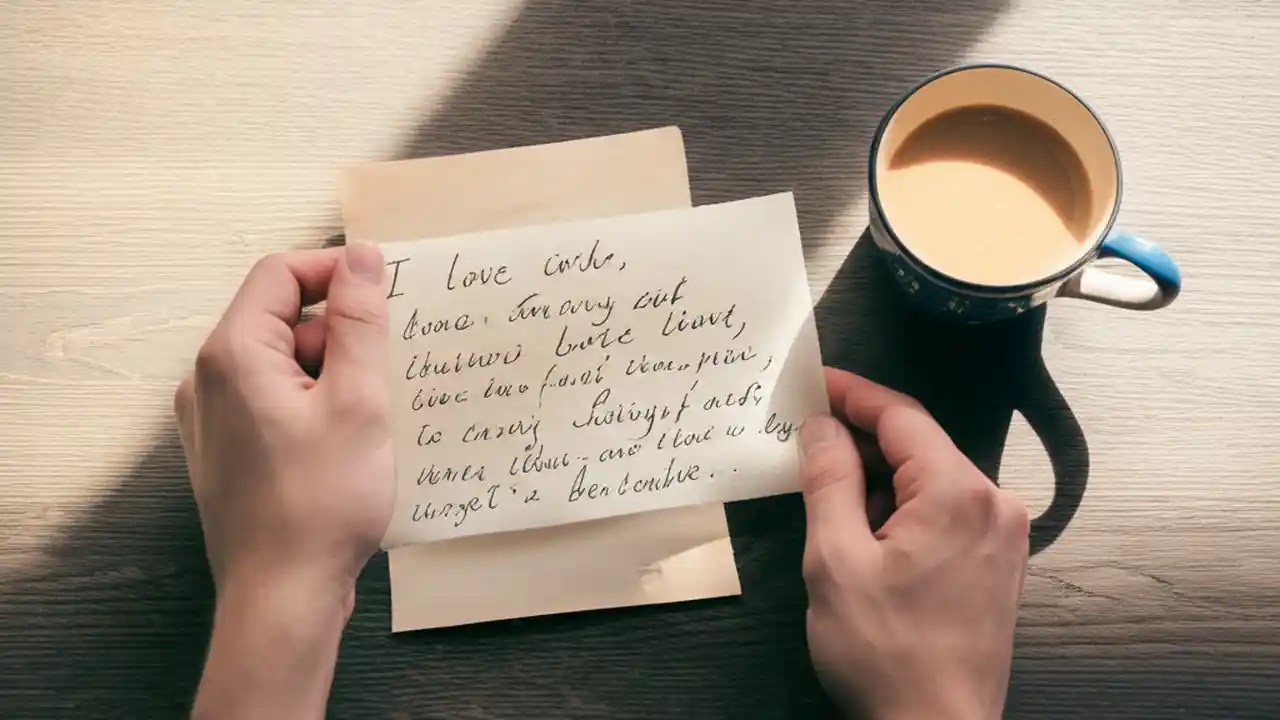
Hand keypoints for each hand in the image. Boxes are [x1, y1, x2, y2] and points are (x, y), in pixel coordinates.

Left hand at [175, 244, 392, 717]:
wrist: (282, 597)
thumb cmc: (320, 506)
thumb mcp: (358, 402)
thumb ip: (359, 322)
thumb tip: (359, 256)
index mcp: (233, 355)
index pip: (280, 273)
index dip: (335, 271)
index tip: (386, 291)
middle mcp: (208, 380)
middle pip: (283, 319)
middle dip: (342, 333)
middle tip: (389, 372)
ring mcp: (213, 419)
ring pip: (283, 364)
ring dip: (334, 374)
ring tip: (374, 417)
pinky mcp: (228, 451)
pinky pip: (275, 402)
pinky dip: (316, 405)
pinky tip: (350, 443)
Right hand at [798, 368, 1028, 719]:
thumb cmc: (886, 656)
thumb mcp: (836, 560)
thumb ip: (828, 480)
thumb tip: (821, 427)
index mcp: (958, 494)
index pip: (901, 415)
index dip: (852, 394)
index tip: (814, 384)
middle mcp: (994, 505)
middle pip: (919, 445)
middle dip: (861, 439)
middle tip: (806, 440)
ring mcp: (1002, 536)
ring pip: (930, 479)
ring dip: (880, 479)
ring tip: (829, 502)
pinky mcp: (997, 564)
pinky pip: (946, 512)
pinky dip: (904, 509)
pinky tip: (867, 533)